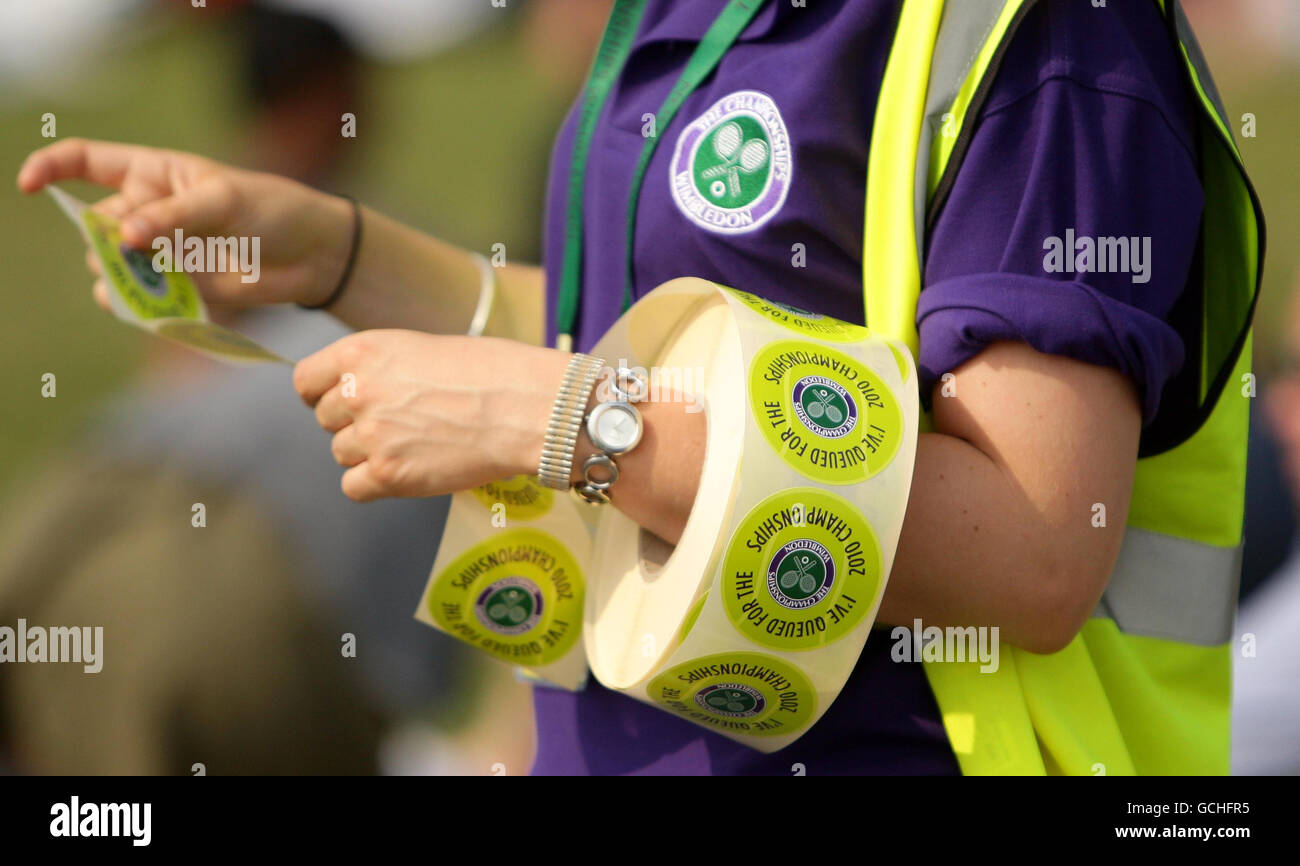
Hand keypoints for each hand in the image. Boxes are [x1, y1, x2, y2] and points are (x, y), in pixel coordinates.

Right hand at [17, 138, 351, 310]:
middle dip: (109, 243)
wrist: (313, 257)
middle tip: (146, 250)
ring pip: (110, 268)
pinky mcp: (175, 289)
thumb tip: (124, 234)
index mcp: (152, 173)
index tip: (28, 185)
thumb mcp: (225, 200)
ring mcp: (158, 252)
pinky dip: (140, 306)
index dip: (50, 168)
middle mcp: (146, 211)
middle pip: (96, 227)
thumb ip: (174, 216)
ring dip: (120, 278)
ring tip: (157, 279)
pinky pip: (139, 300)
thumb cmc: (273, 210)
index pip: (85, 161)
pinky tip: (153, 307)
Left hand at [293, 330, 569, 501]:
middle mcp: (358, 392)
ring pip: (341, 453)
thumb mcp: (422, 348)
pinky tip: (406, 470)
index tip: (340, 402)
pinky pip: (354, 486)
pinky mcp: (389, 474)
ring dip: (369, 453)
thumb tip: (360, 391)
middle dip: (355, 423)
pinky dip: (375, 483)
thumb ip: (382, 369)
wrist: (526, 406)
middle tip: (399, 422)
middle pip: (326, 420)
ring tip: (414, 443)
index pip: (305, 381)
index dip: (322, 393)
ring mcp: (371, 435)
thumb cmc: (491, 372)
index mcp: (362, 353)